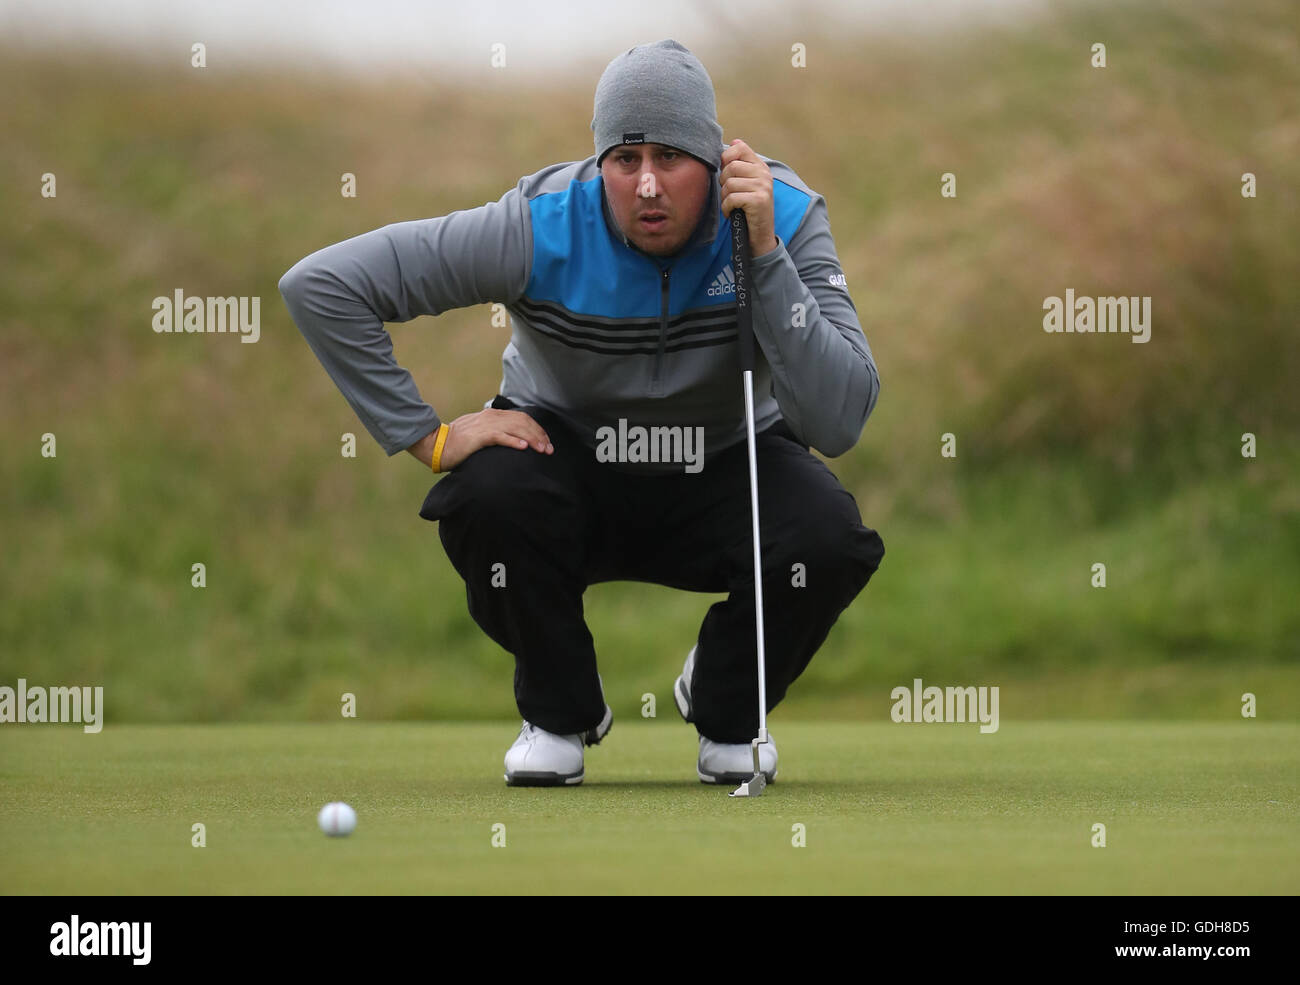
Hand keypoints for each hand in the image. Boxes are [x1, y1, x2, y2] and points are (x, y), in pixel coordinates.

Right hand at [409, 409, 553, 470]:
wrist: (436, 445)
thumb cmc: (458, 443)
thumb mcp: (480, 433)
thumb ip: (495, 433)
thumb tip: (512, 440)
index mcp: (493, 415)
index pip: (522, 418)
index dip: (537, 429)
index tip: (546, 443)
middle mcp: (492, 417)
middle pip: (523, 422)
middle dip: (539, 435)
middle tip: (549, 449)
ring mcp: (485, 425)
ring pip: (515, 428)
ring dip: (532, 439)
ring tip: (542, 449)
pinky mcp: (479, 436)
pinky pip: (500, 436)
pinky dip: (514, 440)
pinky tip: (524, 447)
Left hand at [719, 138, 776, 257]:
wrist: (760, 236)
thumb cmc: (748, 210)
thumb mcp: (747, 184)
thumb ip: (741, 165)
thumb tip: (734, 141)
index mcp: (760, 167)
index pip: (739, 148)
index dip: (726, 158)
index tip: (727, 174)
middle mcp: (764, 174)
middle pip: (730, 167)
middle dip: (723, 183)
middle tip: (729, 195)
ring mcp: (763, 187)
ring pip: (729, 184)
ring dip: (724, 198)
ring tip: (731, 205)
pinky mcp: (759, 200)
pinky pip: (731, 198)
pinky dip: (727, 208)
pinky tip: (732, 213)